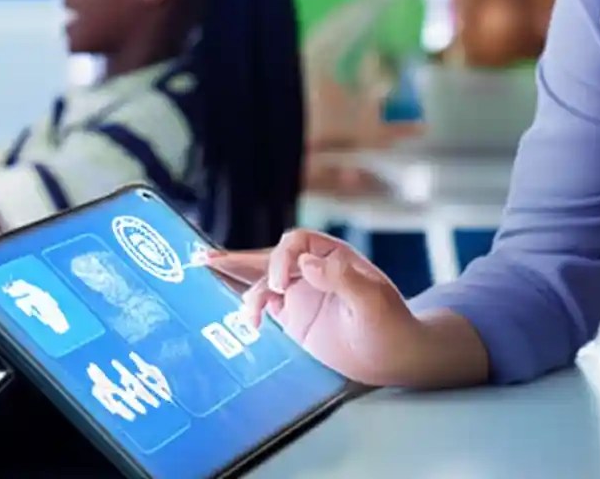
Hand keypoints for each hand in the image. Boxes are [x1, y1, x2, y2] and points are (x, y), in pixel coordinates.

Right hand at [207, 230, 422, 385]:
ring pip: (262, 284)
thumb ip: (340, 278)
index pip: (295, 243)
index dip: (281, 259)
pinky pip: (265, 308)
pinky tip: (249, 321)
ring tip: (249, 316)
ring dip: (247, 293)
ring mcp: (300, 294)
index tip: (280, 287)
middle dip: (238, 259)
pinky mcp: (294, 319)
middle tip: (205, 257)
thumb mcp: (372, 299)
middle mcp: (311, 271)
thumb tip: (305, 263)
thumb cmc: (391, 323)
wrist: (394, 356)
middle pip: (268, 257)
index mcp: (331, 256)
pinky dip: (251, 310)